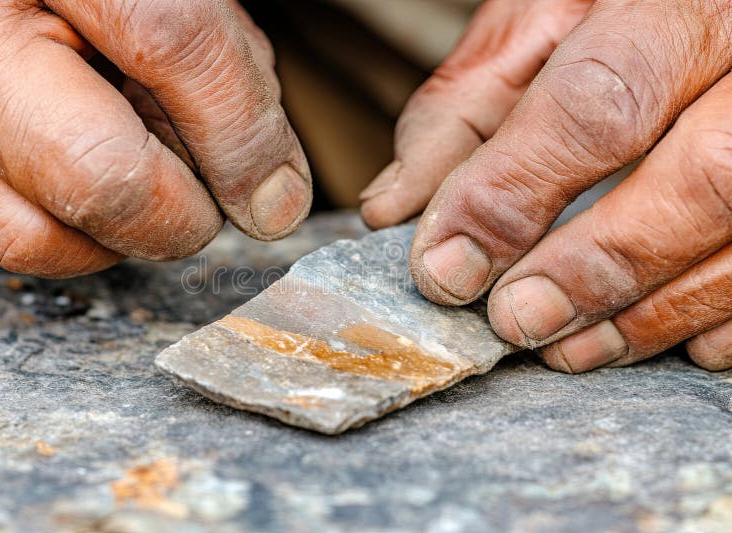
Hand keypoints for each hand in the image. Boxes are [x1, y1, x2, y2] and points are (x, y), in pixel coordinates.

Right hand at [0, 0, 310, 277]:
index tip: (276, 189)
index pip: (170, 41)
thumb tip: (275, 202)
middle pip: (98, 174)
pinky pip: (10, 233)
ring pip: (43, 233)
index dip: (242, 135)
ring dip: (133, 231)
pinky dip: (82, 236)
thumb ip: (226, 74)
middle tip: (213, 191)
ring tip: (158, 181)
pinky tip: (110, 190)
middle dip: (185, 211)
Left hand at [361, 0, 731, 372]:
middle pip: (702, 180)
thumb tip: (396, 207)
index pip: (597, 101)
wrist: (707, 5)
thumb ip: (465, 108)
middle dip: (594, 268)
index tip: (446, 266)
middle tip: (514, 320)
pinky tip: (664, 335)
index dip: (514, 193)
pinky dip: (725, 319)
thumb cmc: (620, 5)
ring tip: (569, 345)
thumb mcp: (535, 23)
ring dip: (652, 313)